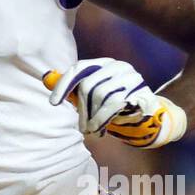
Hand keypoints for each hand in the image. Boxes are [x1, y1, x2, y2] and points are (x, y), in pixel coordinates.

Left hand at [44, 58, 186, 147]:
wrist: (148, 116)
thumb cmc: (115, 106)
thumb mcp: (93, 96)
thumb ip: (73, 88)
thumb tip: (46, 78)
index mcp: (105, 63)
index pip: (80, 68)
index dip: (64, 85)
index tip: (54, 103)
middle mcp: (119, 66)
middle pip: (89, 85)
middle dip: (82, 110)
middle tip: (82, 127)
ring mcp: (133, 78)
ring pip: (101, 95)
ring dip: (93, 118)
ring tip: (92, 130)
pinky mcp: (142, 91)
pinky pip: (116, 104)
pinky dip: (104, 119)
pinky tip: (102, 129)